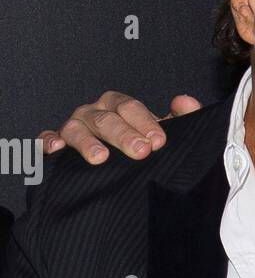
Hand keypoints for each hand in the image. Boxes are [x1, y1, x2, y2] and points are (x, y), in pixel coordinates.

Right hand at [38, 92, 202, 164]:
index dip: (145, 122)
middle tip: (141, 152)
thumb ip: (180, 119)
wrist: (118, 174)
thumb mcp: (161, 136)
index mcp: (118, 106)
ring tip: (101, 158)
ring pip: (76, 128)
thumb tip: (185, 102)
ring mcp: (73, 128)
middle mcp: (94, 113)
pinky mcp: (55, 145)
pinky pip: (46, 140)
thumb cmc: (139, 148)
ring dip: (87, 142)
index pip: (129, 107)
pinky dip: (49, 142)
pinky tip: (57, 150)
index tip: (159, 142)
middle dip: (123, 134)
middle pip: (105, 118)